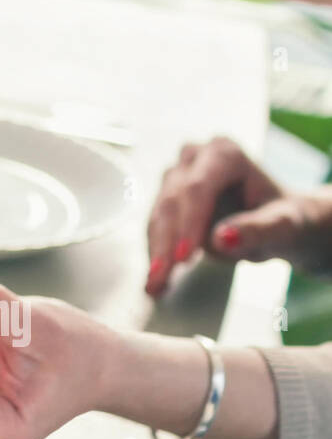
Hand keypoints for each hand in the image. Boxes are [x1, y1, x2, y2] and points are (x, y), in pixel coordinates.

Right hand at [144, 137, 331, 293]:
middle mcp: (194, 158)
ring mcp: (177, 176)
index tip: (185, 258)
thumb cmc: (284, 218)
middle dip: (166, 243)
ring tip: (155, 284)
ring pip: (158, 215)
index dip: (189, 223)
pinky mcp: (166, 197)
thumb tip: (221, 239)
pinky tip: (156, 278)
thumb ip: (256, 230)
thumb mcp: (283, 225)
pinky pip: (156, 227)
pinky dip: (156, 254)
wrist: (277, 223)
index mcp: (225, 154)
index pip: (198, 187)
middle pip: (172, 201)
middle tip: (162, 278)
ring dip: (156, 251)